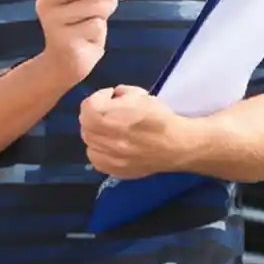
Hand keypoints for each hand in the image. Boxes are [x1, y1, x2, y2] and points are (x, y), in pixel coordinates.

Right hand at [35, 0, 138, 85]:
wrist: (64, 62)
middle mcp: (48, 5)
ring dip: (104, 15)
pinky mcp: (66, 41)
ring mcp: (54, 23)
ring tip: (93, 26)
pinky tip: (88, 40)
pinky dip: (98, 34)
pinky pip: (97, 27)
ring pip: (98, 5)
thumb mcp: (84, 3)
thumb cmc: (78, 29)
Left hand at [79, 85, 194, 179]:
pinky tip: (112, 146)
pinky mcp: (113, 170)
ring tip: (113, 130)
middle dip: (96, 115)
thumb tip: (114, 96)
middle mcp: (100, 137)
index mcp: (103, 116)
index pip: (88, 104)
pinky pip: (96, 160)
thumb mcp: (139, 94)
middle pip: (85, 123)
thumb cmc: (159, 117)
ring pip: (89, 142)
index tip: (112, 97)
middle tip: (111, 113)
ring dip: (96, 133)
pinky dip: (100, 151)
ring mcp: (106, 156)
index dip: (101, 97)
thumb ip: (121, 92)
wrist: (178, 145)